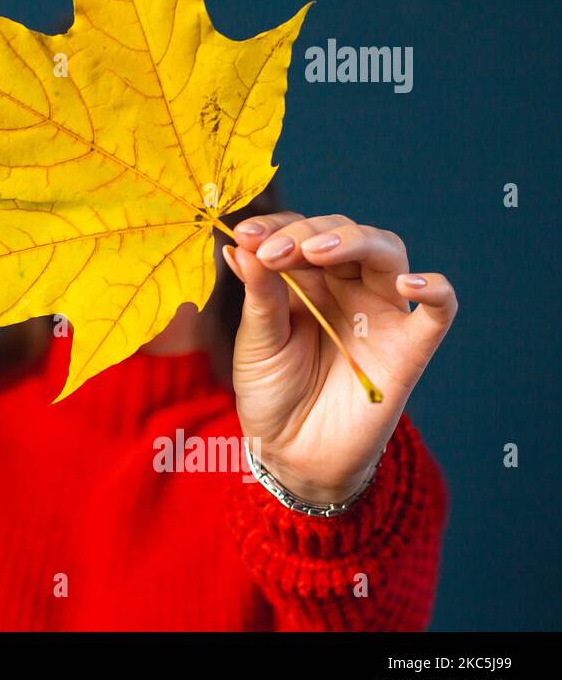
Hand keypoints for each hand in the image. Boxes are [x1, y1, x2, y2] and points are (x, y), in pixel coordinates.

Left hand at [221, 212, 456, 504]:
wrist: (295, 453)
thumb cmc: (272, 392)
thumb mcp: (257, 342)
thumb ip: (258, 294)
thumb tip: (238, 245)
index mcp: (305, 279)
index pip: (300, 233)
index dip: (276, 227)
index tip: (246, 234)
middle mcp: (346, 286)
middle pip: (343, 234)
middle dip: (306, 233)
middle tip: (273, 251)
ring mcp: (380, 312)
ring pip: (388, 252)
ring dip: (356, 241)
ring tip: (317, 252)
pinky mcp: (410, 346)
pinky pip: (440, 309)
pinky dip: (435, 288)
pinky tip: (408, 283)